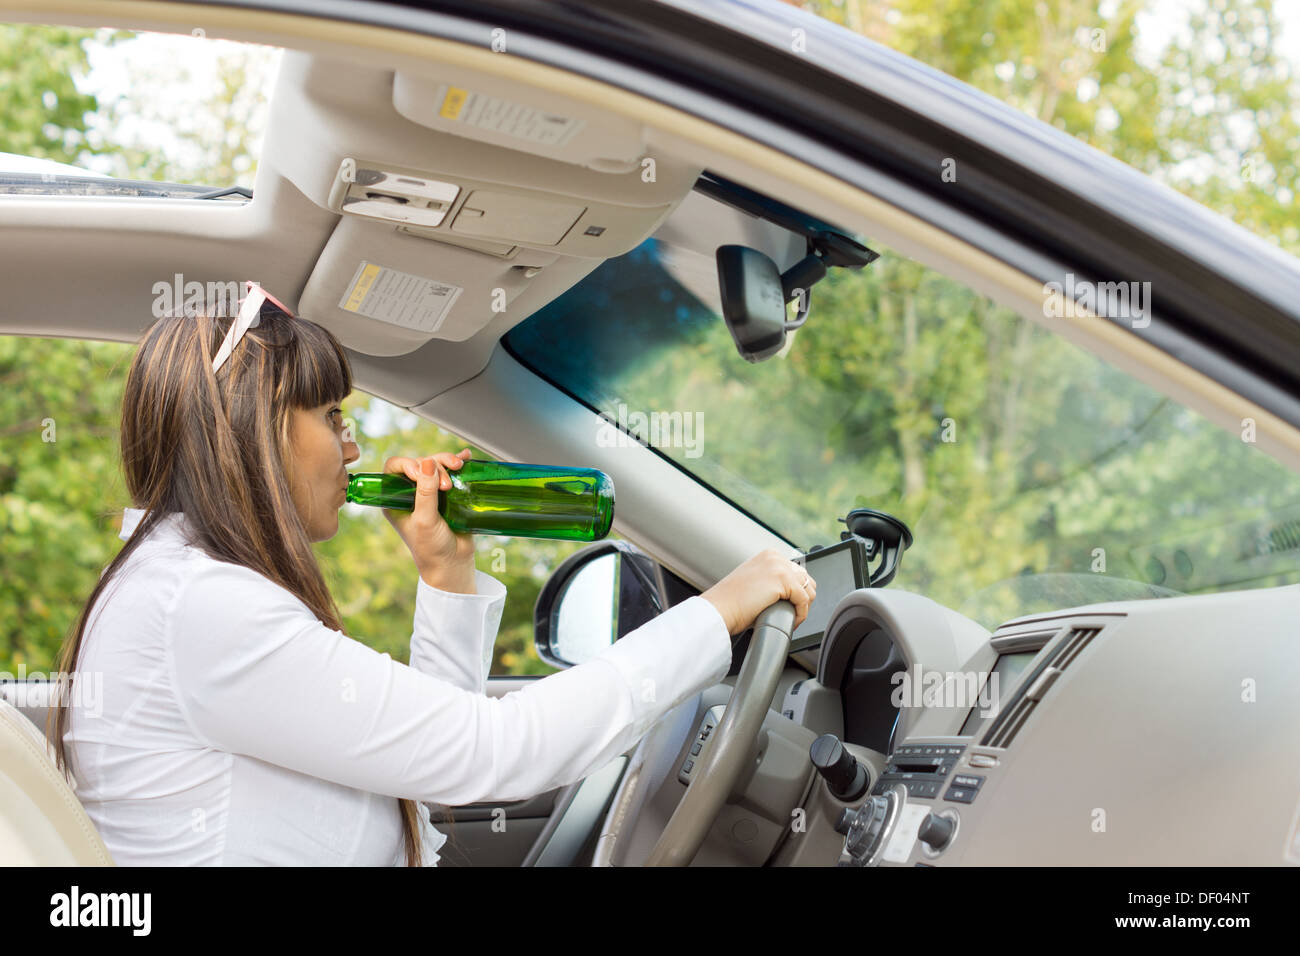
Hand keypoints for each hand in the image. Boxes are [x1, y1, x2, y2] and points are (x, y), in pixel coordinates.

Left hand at [382, 449, 474, 589]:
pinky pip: (451, 472)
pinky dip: (458, 462)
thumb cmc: (431, 548)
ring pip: (436, 465)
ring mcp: (430, 492)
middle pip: (420, 463)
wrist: (453, 564)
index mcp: (395, 499)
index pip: (394, 468)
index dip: (408, 464)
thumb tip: (427, 462)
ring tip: (459, 470)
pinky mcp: (448, 494)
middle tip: (446, 486)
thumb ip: (425, 493)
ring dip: (448, 463)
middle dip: (435, 467)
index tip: (423, 473)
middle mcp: (410, 493)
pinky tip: (466, 457)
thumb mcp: (425, 520)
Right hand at [700, 548, 816, 635]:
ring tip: (792, 618)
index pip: (798, 572)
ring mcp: (779, 566)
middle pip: (806, 579)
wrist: (719, 609)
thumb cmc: (731, 602)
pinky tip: (791, 621)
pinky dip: (801, 614)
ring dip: (803, 607)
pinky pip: (804, 601)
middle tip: (792, 613)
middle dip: (803, 599)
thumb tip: (788, 594)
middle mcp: (775, 557)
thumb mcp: (754, 583)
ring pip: (808, 589)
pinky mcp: (782, 580)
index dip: (798, 592)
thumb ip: (771, 581)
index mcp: (768, 555)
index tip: (791, 606)